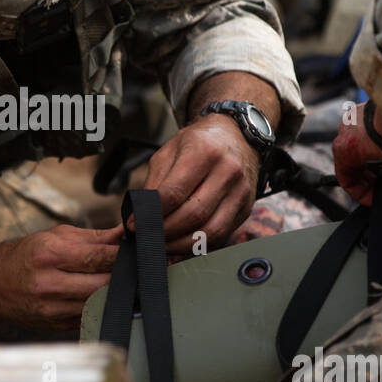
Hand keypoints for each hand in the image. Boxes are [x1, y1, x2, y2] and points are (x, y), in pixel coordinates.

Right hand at [0, 224, 121, 329]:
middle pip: (103, 283)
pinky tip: (102, 295)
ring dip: (113, 292)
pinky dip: (100, 305)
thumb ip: (94, 237)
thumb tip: (126, 233)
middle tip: (131, 267)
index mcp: (49, 255)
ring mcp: (52, 309)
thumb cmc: (26, 255)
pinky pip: (90, 315)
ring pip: (99, 302)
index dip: (121, 254)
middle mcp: (49, 284)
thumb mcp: (55, 236)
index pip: (98, 256)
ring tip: (118, 280)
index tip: (135, 250)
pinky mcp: (57, 325)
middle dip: (121, 275)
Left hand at [141, 113, 258, 254]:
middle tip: (148, 237)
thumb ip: (154, 183)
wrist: (235, 137)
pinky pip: (221, 235)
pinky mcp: (246, 208)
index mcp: (204, 151)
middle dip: (165, 232)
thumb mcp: (169, 152)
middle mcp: (228, 171)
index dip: (151, 214)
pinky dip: (199, 245)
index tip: (135, 225)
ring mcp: (241, 191)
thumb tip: (139, 216)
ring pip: (210, 231)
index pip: (174, 193)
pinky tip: (182, 242)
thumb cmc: (199, 143)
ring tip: (163, 244)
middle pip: (193, 215)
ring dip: (181, 245)